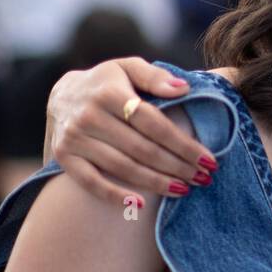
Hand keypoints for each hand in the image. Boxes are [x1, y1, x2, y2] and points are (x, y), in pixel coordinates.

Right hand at [47, 58, 216, 206]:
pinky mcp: (64, 157)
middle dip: (177, 167)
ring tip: (183, 189)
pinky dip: (116, 195)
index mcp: (110, 93)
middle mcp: (89, 117)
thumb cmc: (107, 82)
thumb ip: (155, 76)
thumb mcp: (129, 67)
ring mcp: (74, 139)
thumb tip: (184, 89)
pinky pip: (91, 182)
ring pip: (122, 168)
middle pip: (142, 149)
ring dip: (156, 183)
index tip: (209, 160)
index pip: (155, 124)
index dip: (183, 144)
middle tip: (203, 178)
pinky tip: (142, 204)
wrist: (62, 94)